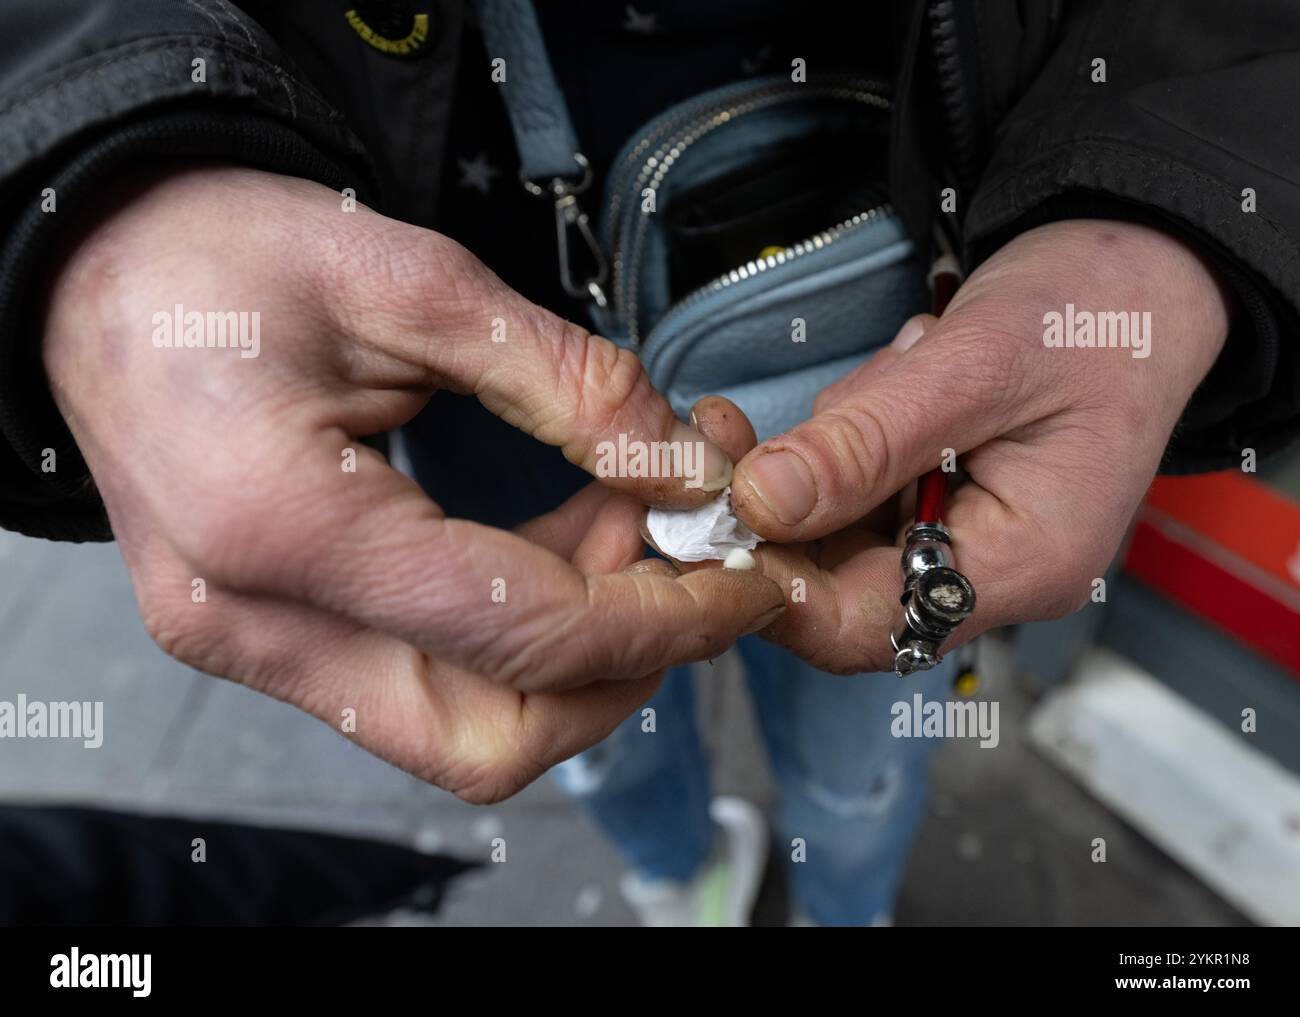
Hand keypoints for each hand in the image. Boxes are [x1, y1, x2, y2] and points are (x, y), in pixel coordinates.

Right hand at [43, 165, 782, 799]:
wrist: (101, 269)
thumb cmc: (226, 253)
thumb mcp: (414, 282)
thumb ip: (567, 385)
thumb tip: (684, 469)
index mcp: (281, 522)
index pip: (521, 631)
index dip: (659, 615)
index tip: (740, 576)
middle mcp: (250, 619)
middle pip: (489, 736)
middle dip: (621, 669)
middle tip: (684, 560)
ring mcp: (247, 643)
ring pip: (458, 731)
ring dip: (571, 656)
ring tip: (621, 526)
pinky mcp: (262, 637)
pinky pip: (421, 681)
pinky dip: (513, 637)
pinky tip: (558, 544)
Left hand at [721, 220, 1230, 672]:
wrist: (1140, 273)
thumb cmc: (1092, 310)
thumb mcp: (973, 365)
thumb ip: (865, 442)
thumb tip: (763, 502)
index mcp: (1025, 564)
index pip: (872, 626)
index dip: (780, 590)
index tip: (716, 520)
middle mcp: (993, 574)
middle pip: (841, 587)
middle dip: (789, 510)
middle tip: (742, 435)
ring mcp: (966, 542)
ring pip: (839, 535)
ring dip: (825, 460)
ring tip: (890, 374)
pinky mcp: (941, 507)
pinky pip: (857, 498)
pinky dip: (844, 445)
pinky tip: (889, 383)